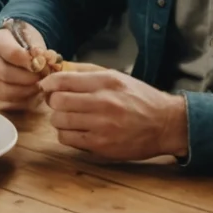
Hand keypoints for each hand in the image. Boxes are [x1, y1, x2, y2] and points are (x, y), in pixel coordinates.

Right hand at [0, 21, 46, 110]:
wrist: (13, 50)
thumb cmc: (23, 43)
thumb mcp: (32, 38)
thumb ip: (37, 49)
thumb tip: (41, 59)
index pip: (11, 53)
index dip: (29, 62)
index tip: (42, 65)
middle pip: (5, 73)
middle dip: (28, 79)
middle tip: (42, 78)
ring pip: (3, 91)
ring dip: (25, 91)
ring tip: (38, 86)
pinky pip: (3, 104)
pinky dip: (19, 102)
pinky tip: (30, 94)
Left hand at [40, 69, 189, 160]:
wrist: (166, 124)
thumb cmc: (139, 99)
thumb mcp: (116, 77)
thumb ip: (86, 72)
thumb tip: (58, 68)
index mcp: (106, 82)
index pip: (63, 80)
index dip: (48, 83)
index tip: (47, 86)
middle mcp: (103, 102)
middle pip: (57, 101)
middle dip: (54, 101)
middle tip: (60, 103)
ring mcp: (102, 125)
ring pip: (59, 121)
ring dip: (59, 119)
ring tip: (70, 118)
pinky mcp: (101, 145)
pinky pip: (67, 138)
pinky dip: (66, 134)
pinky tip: (77, 130)